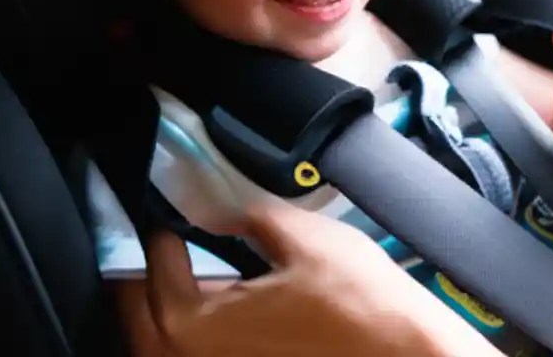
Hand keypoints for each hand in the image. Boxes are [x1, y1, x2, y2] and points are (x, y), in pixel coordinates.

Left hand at [114, 199, 503, 356]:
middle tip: (163, 244)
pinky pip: (204, 351)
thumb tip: (224, 210)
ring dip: (169, 309)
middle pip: (145, 320)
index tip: (172, 210)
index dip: (162, 232)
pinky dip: (198, 329)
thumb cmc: (357, 297)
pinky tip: (224, 302)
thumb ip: (251, 218)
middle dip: (147, 280)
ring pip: (169, 343)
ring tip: (184, 273)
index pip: (155, 270)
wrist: (408, 352)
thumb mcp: (302, 238)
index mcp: (196, 325)